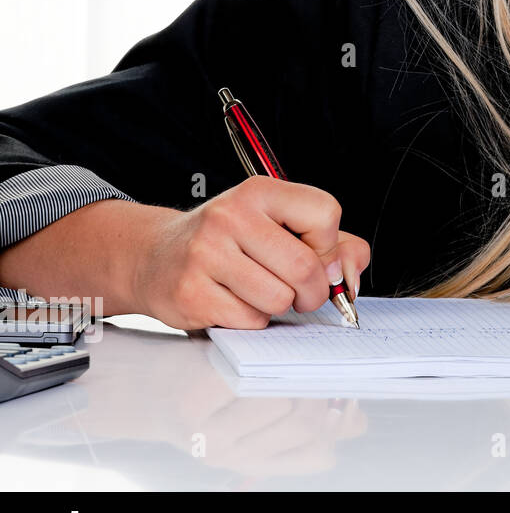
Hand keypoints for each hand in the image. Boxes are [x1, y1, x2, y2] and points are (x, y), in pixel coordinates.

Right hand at [132, 175, 369, 330]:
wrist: (155, 257)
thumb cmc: (230, 242)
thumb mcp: (281, 225)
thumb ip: (334, 245)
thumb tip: (350, 275)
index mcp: (260, 192)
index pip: (325, 214)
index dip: (329, 245)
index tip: (314, 254)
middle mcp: (231, 216)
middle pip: (305, 267)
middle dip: (313, 291)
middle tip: (301, 293)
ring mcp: (206, 254)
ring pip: (279, 298)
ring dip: (280, 306)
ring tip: (259, 292)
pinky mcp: (191, 292)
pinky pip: (250, 320)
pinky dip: (252, 320)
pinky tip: (234, 301)